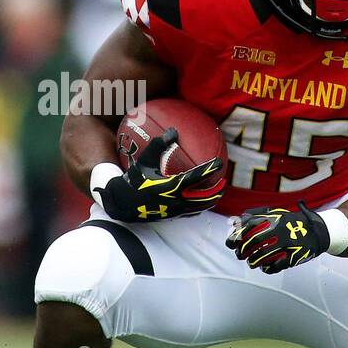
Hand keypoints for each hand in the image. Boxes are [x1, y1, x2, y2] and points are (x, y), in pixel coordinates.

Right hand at [95, 128, 224, 221]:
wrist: (122, 203)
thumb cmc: (134, 180)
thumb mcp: (145, 161)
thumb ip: (159, 145)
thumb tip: (173, 130)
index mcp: (172, 186)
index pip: (197, 177)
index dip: (210, 169)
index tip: (220, 162)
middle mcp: (177, 200)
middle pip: (205, 197)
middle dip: (217, 189)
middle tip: (224, 181)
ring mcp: (176, 211)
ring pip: (201, 207)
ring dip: (212, 199)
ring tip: (218, 192)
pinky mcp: (173, 216)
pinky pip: (191, 212)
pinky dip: (200, 207)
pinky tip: (202, 202)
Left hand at [226, 201, 329, 273]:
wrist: (319, 231)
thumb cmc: (293, 222)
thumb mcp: (277, 213)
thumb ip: (256, 215)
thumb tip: (236, 221)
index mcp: (275, 218)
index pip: (249, 226)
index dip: (236, 236)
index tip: (230, 244)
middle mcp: (281, 230)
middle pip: (255, 242)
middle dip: (243, 251)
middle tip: (240, 255)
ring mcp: (289, 243)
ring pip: (265, 255)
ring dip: (254, 261)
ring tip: (251, 263)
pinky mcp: (296, 255)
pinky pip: (278, 265)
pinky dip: (268, 268)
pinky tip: (264, 268)